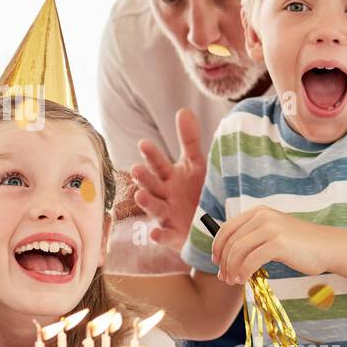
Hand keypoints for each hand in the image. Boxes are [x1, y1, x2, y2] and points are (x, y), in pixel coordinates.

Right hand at [129, 108, 205, 249]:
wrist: (209, 224)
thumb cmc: (197, 190)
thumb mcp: (196, 164)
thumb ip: (188, 140)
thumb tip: (183, 110)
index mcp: (169, 177)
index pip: (159, 164)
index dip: (152, 155)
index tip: (144, 144)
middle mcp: (164, 195)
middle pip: (152, 185)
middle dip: (144, 178)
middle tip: (137, 169)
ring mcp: (167, 216)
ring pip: (155, 208)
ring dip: (147, 202)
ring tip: (140, 195)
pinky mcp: (174, 235)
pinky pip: (166, 236)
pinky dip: (160, 236)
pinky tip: (155, 234)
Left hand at [211, 206, 329, 284]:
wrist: (328, 247)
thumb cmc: (300, 245)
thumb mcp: (274, 233)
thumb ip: (254, 238)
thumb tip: (227, 256)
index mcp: (258, 212)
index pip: (227, 228)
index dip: (217, 246)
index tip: (216, 262)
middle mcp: (262, 217)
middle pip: (230, 241)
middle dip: (223, 261)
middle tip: (223, 277)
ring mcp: (270, 229)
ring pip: (237, 251)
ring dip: (231, 269)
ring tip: (232, 281)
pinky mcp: (278, 243)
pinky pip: (251, 260)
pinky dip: (243, 272)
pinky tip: (243, 279)